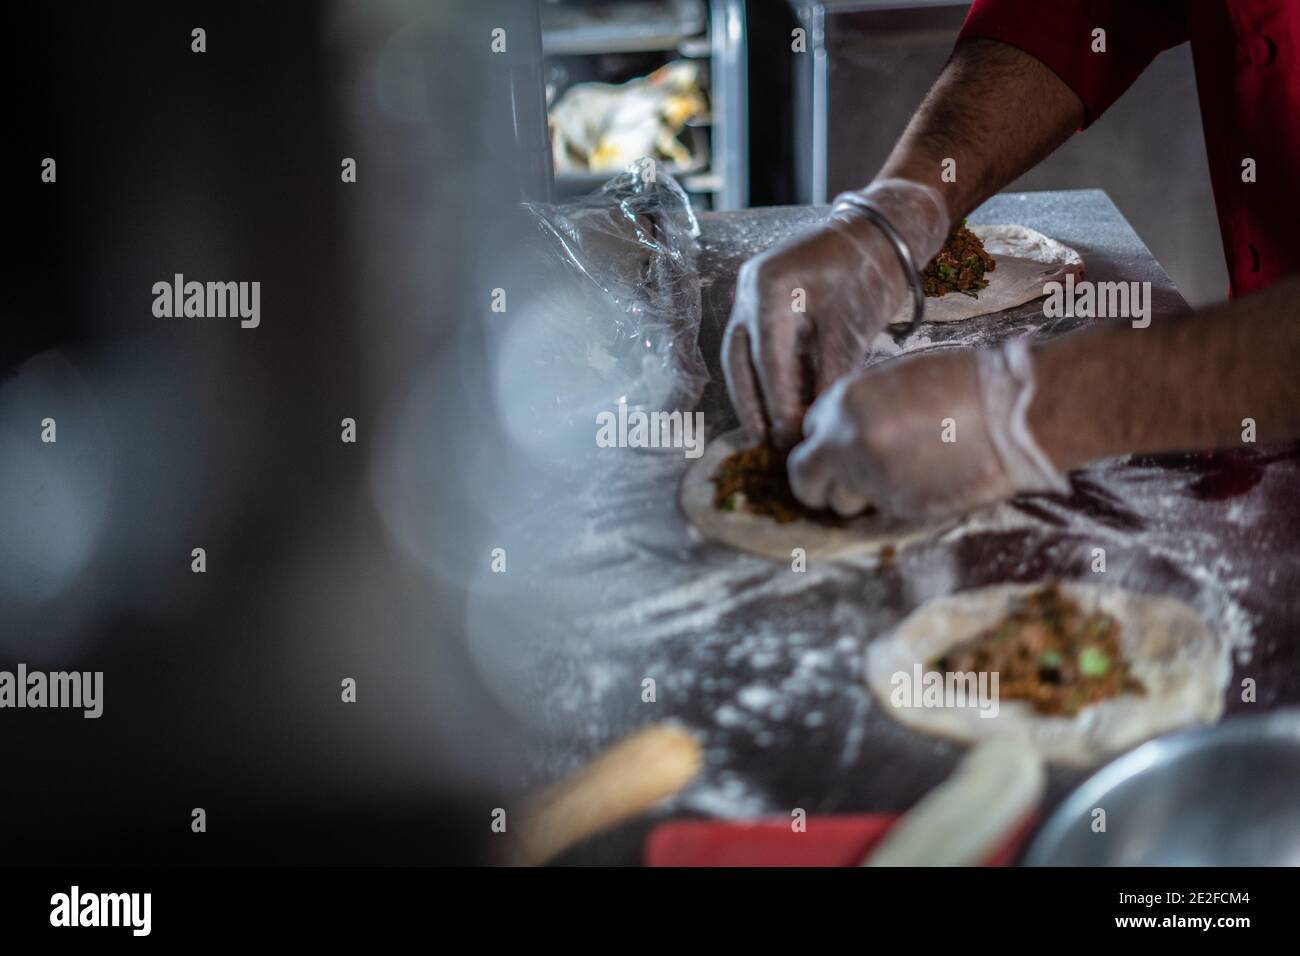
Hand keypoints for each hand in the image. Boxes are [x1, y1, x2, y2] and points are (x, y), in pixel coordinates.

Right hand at [722, 179, 948, 448]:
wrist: (877, 233)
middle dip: (753, 407)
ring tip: (768, 433)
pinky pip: (750, 348)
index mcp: (770, 290)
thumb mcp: (853, 331)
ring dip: (752, 396)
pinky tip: (775, 405)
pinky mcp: (757, 303)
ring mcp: (747, 296)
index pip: (768, 361)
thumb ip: (830, 378)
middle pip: (740, 363)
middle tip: (768, 445)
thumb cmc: (870, 275)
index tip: (789, 439)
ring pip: (739, 358)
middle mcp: (748, 291)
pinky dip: (761, 378)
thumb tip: (817, 426)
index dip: (777, 405)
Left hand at [788, 343, 1066, 518]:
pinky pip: (883, 511)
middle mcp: (846, 445)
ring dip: (858, 494)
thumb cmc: (962, 385)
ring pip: (844, 502)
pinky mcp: (901, 508)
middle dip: (818, 483)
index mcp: (842, 405)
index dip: (825, 441)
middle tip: (837, 484)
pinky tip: (928, 478)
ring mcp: (872, 481)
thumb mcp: (894, 382)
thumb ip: (857, 410)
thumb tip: (839, 435)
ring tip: (899, 473)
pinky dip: (897, 500)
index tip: (840, 446)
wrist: (1012, 415)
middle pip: (805, 479)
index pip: (808, 434)